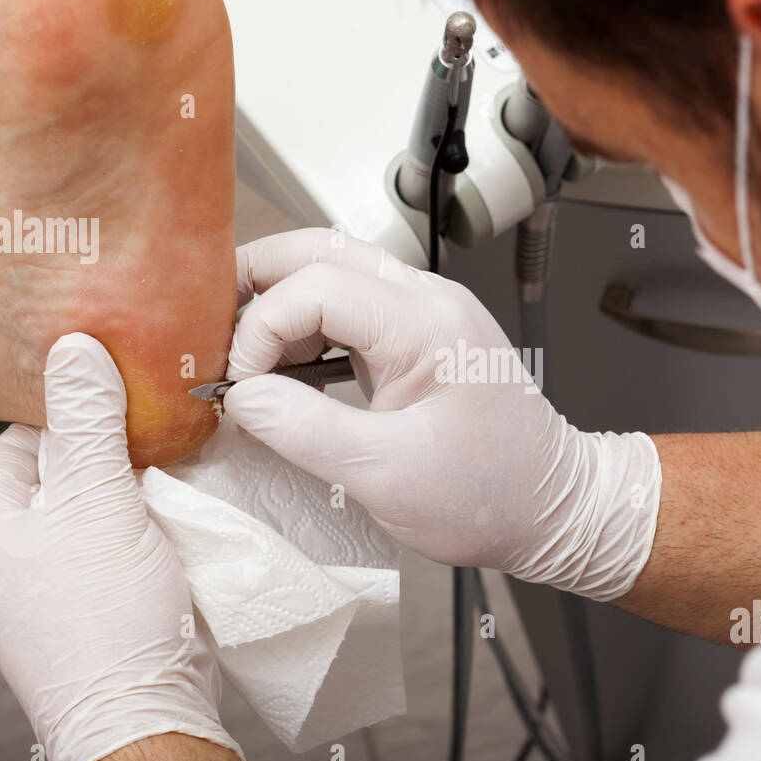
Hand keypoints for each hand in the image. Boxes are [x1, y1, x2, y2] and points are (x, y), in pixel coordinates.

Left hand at [0, 333, 241, 760]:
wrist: (145, 713)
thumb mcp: (97, 502)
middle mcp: (10, 554)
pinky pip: (119, 541)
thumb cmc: (105, 616)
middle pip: (63, 469)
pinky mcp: (95, 602)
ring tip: (176, 462)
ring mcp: (52, 583)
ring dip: (137, 485)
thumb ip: (87, 422)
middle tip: (159, 423)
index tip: (124, 389)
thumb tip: (74, 348)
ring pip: (98, 505)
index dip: (73, 408)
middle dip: (113, 447)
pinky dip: (148, 521)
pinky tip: (180, 508)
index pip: (22, 437)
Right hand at [223, 229, 661, 599]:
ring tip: (239, 355)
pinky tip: (280, 370)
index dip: (262, 327)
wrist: (552, 509)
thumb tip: (241, 396)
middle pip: (324, 252)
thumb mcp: (385, 476)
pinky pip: (353, 310)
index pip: (318, 286)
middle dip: (257, 282)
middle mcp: (429, 301)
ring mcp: (427, 315)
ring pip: (336, 273)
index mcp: (428, 325)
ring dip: (281, 305)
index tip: (238, 383)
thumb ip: (304, 430)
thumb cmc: (487, 497)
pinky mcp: (421, 339)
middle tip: (208, 327)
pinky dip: (308, 330)